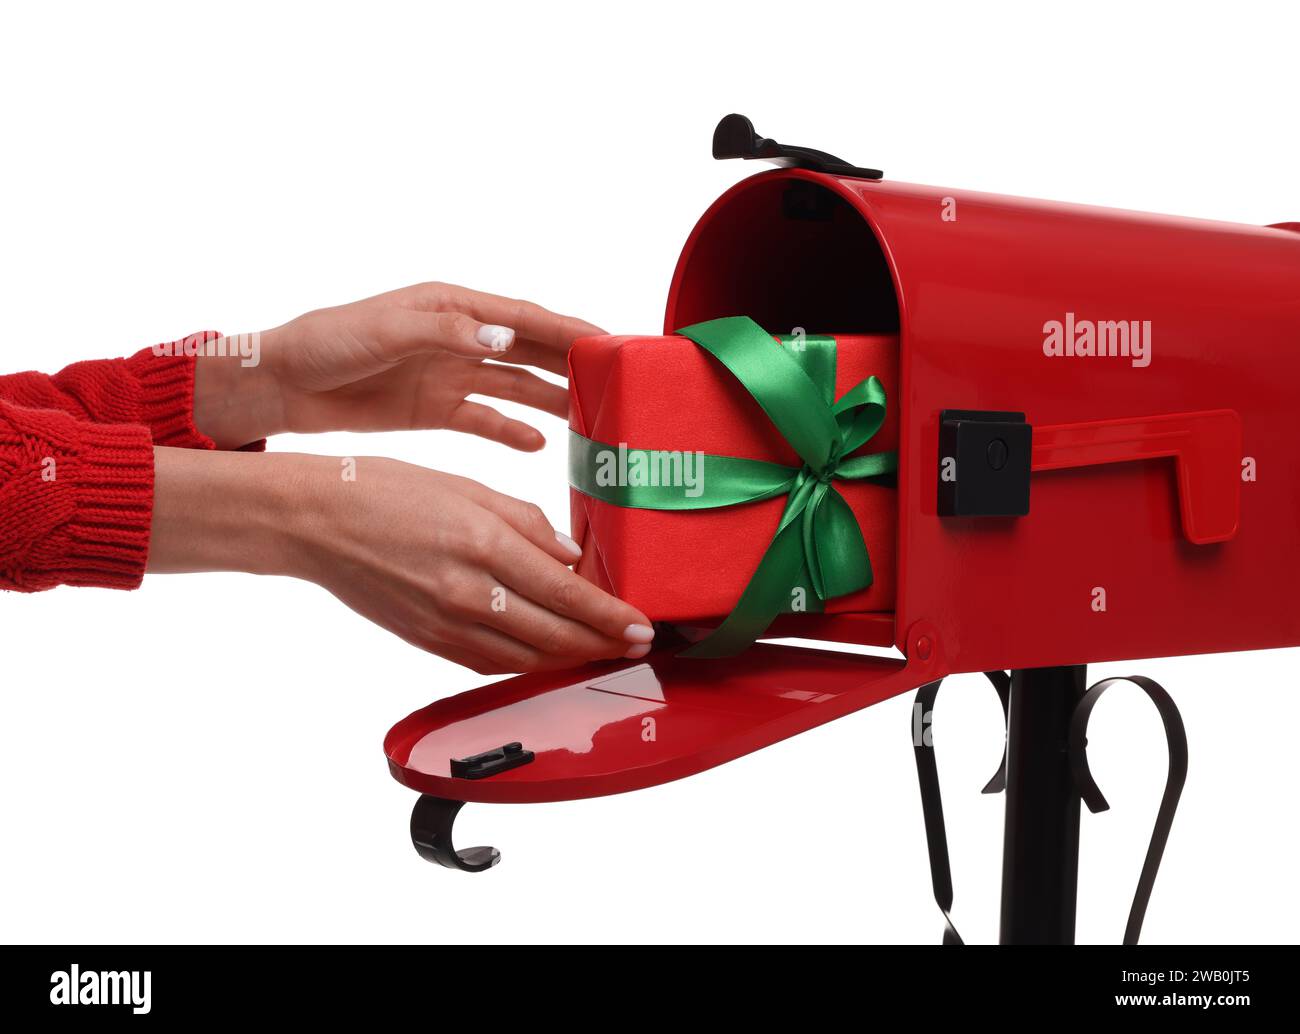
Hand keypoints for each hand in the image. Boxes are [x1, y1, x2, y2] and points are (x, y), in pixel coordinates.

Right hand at [148, 448, 654, 672]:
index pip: (566, 594)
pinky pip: (490, 663)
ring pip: (526, 658)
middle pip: (555, 635)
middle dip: (603, 644)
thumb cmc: (387, 492)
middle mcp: (468, 592)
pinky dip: (526, 663)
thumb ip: (524, 522)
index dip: (610, 617)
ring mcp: (446, 624)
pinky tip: (547, 656)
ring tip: (602, 652)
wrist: (315, 523)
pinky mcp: (427, 641)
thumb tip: (567, 556)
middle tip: (638, 646)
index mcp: (483, 545)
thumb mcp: (467, 487)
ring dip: (570, 660)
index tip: (642, 627)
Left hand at [193, 282, 603, 449]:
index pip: (524, 318)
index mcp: (452, 308)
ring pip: (514, 386)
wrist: (281, 385)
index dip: (569, 330)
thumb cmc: (325, 344)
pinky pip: (484, 419)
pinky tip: (539, 443)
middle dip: (572, 364)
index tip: (610, 342)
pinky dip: (511, 429)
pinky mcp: (435, 408)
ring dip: (551, 399)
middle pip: (529, 351)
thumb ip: (445, 333)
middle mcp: (459, 338)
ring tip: (590, 418)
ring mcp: (449, 374)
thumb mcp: (384, 331)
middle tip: (616, 384)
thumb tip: (503, 338)